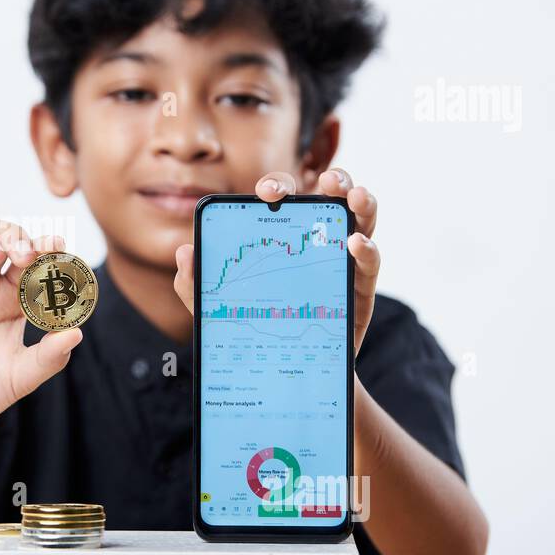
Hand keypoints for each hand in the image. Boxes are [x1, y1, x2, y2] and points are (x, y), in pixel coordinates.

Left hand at [173, 168, 380, 355]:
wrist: (284, 374)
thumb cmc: (252, 330)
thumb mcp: (216, 309)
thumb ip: (195, 284)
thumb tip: (184, 252)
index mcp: (283, 237)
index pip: (284, 200)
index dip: (278, 187)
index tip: (266, 194)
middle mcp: (317, 242)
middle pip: (331, 200)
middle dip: (335, 180)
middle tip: (329, 180)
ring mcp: (342, 264)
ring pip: (362, 223)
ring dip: (363, 203)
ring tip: (355, 196)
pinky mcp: (359, 292)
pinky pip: (370, 265)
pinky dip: (368, 249)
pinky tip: (356, 243)